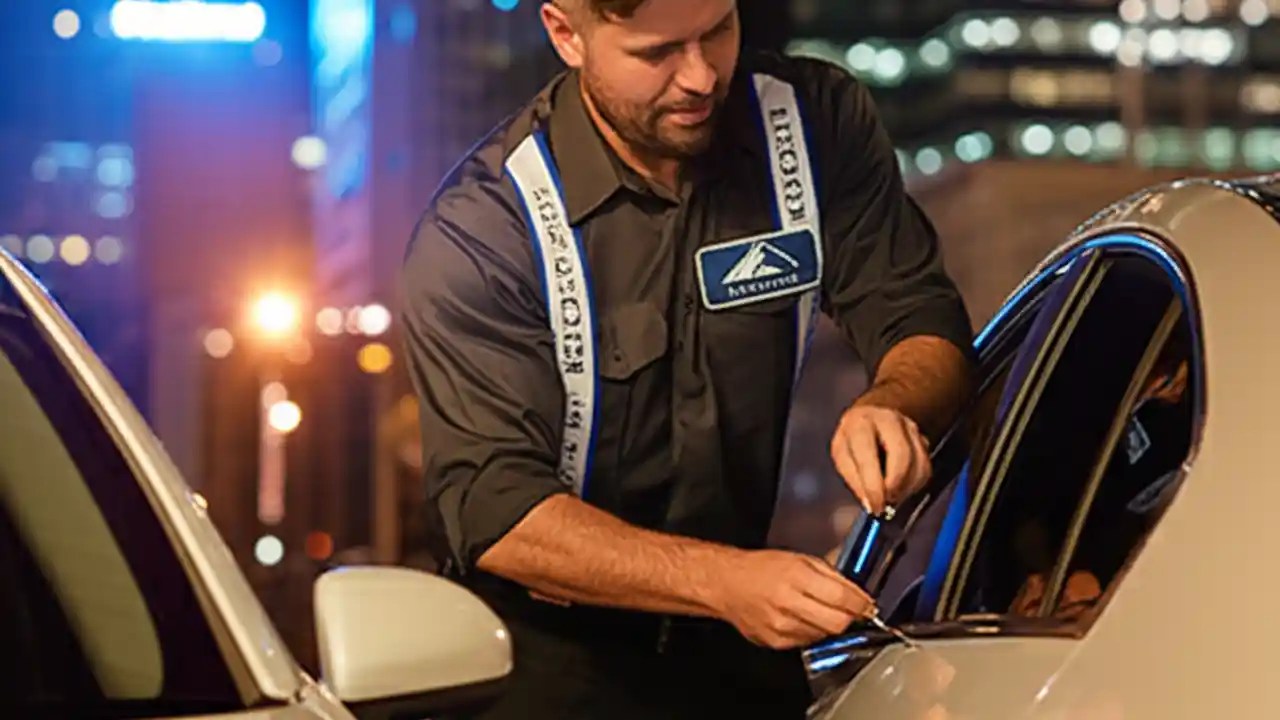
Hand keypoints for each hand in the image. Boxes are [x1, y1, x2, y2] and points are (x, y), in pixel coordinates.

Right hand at [711, 549, 875, 649]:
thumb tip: (857, 592)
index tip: (868, 604)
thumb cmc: (760, 568)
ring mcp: (781, 626)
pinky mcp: (776, 642)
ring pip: (825, 635)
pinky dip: (813, 631)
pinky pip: (808, 642)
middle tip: (851, 610)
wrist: (726, 585)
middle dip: (850, 617)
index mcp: (795, 576)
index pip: (841, 598)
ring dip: (830, 624)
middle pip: (837, 623)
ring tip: (820, 609)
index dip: (861, 604)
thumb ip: (831, 574)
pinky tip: (803, 618)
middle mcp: (788, 603)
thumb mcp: (799, 559)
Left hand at [831, 403, 931, 514]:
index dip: (873, 486)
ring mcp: (910, 427)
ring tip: (892, 496)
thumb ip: (854, 479)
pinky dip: (916, 484)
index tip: (874, 507)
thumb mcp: (842, 455)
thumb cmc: (853, 438)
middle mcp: (888, 420)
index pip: (869, 456)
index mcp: (861, 424)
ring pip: (919, 463)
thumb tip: (870, 504)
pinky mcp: (922, 438)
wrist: (871, 415)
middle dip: (895, 486)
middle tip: (886, 503)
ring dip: (907, 487)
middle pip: (902, 456)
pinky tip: (902, 487)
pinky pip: (926, 467)